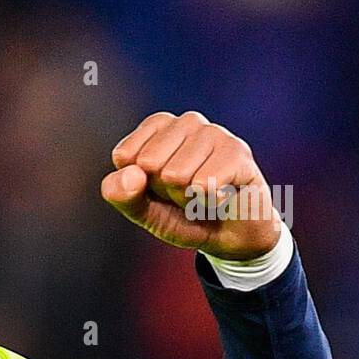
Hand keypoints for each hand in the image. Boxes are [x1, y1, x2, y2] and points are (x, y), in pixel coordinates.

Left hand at [102, 111, 282, 260]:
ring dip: (187, 199)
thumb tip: (132, 174)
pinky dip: (207, 203)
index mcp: (158, 127)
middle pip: (149, 163)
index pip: (125, 155)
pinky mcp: (237, 152)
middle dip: (163, 191)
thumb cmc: (183, 214)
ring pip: (176, 175)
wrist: (230, 237)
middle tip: (184, 194)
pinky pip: (203, 186)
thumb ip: (121, 193)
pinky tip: (221, 197)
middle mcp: (187, 121)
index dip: (138, 184)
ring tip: (203, 195)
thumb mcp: (142, 210)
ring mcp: (215, 133)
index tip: (159, 188)